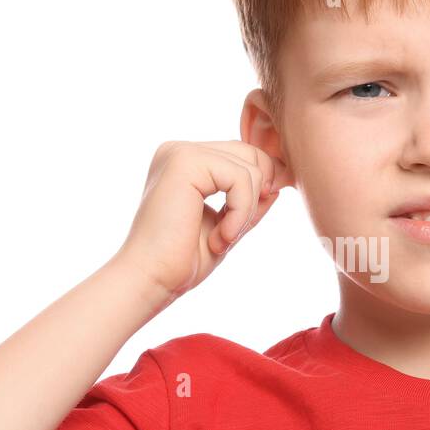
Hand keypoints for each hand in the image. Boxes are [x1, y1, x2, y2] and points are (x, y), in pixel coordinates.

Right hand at [115, 140, 292, 300]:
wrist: (151, 279)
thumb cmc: (182, 260)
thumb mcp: (229, 226)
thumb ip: (250, 202)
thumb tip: (278, 182)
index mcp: (185, 162)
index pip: (243, 156)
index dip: (259, 188)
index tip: (242, 226)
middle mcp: (179, 150)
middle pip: (250, 154)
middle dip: (256, 197)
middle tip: (233, 234)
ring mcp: (179, 153)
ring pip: (250, 167)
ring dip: (246, 211)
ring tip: (221, 239)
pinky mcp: (184, 162)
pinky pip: (240, 178)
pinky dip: (241, 212)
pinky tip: (221, 237)